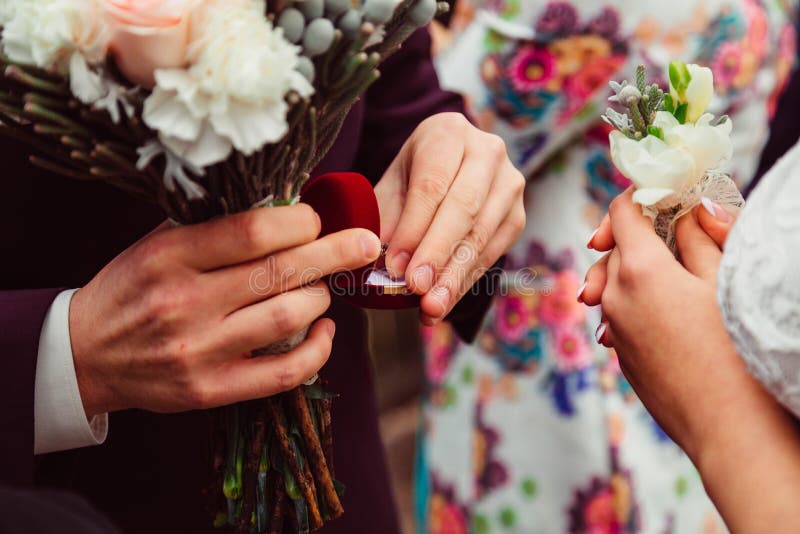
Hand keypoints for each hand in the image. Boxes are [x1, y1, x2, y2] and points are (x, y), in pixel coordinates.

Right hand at [70, 204, 381, 416]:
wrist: (85, 354)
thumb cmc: (131, 288)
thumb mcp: (157, 243)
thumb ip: (214, 227)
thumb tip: (286, 206)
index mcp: (170, 256)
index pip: (253, 231)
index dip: (300, 220)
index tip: (318, 217)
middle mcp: (185, 303)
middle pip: (280, 272)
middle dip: (335, 253)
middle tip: (367, 241)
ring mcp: (199, 351)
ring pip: (288, 317)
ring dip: (321, 297)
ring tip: (326, 286)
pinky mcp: (210, 389)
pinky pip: (282, 374)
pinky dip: (316, 351)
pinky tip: (325, 331)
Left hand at [374, 113, 525, 324]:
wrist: (452, 164)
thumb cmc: (415, 175)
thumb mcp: (393, 185)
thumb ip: (385, 219)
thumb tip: (380, 265)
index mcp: (448, 133)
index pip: (431, 185)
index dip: (414, 229)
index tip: (396, 266)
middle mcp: (487, 152)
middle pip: (462, 209)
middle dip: (437, 254)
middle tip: (416, 289)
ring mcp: (510, 184)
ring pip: (481, 234)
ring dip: (454, 276)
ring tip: (430, 307)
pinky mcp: (518, 215)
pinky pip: (493, 253)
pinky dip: (466, 281)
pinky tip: (445, 301)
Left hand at [580, 189, 755, 454]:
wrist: (729, 429)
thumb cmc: (736, 349)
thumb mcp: (726, 281)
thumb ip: (702, 238)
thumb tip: (689, 211)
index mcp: (639, 269)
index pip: (621, 214)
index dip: (638, 197)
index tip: (657, 196)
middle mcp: (614, 297)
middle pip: (613, 248)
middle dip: (635, 233)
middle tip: (666, 227)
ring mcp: (614, 328)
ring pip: (611, 283)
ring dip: (629, 268)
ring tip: (659, 265)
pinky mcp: (622, 356)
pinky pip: (617, 315)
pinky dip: (631, 301)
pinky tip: (661, 308)